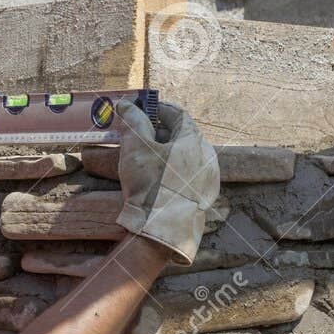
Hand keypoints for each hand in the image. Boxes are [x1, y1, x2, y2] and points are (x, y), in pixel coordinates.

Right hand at [113, 101, 219, 264]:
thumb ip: (133, 121)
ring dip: (167, 152)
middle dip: (161, 131)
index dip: (159, 109)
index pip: (179, 115)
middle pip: (183, 136)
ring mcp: (207, 179)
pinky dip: (173, 170)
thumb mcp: (136, 147)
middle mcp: (206, 157)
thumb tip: (127, 104)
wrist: (161, 229)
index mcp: (195, 141)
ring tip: (147, 157)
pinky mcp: (202, 198)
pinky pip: (187, 176)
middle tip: (142, 133)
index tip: (144, 109)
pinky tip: (158, 178)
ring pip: (186, 157)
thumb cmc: (150, 184)